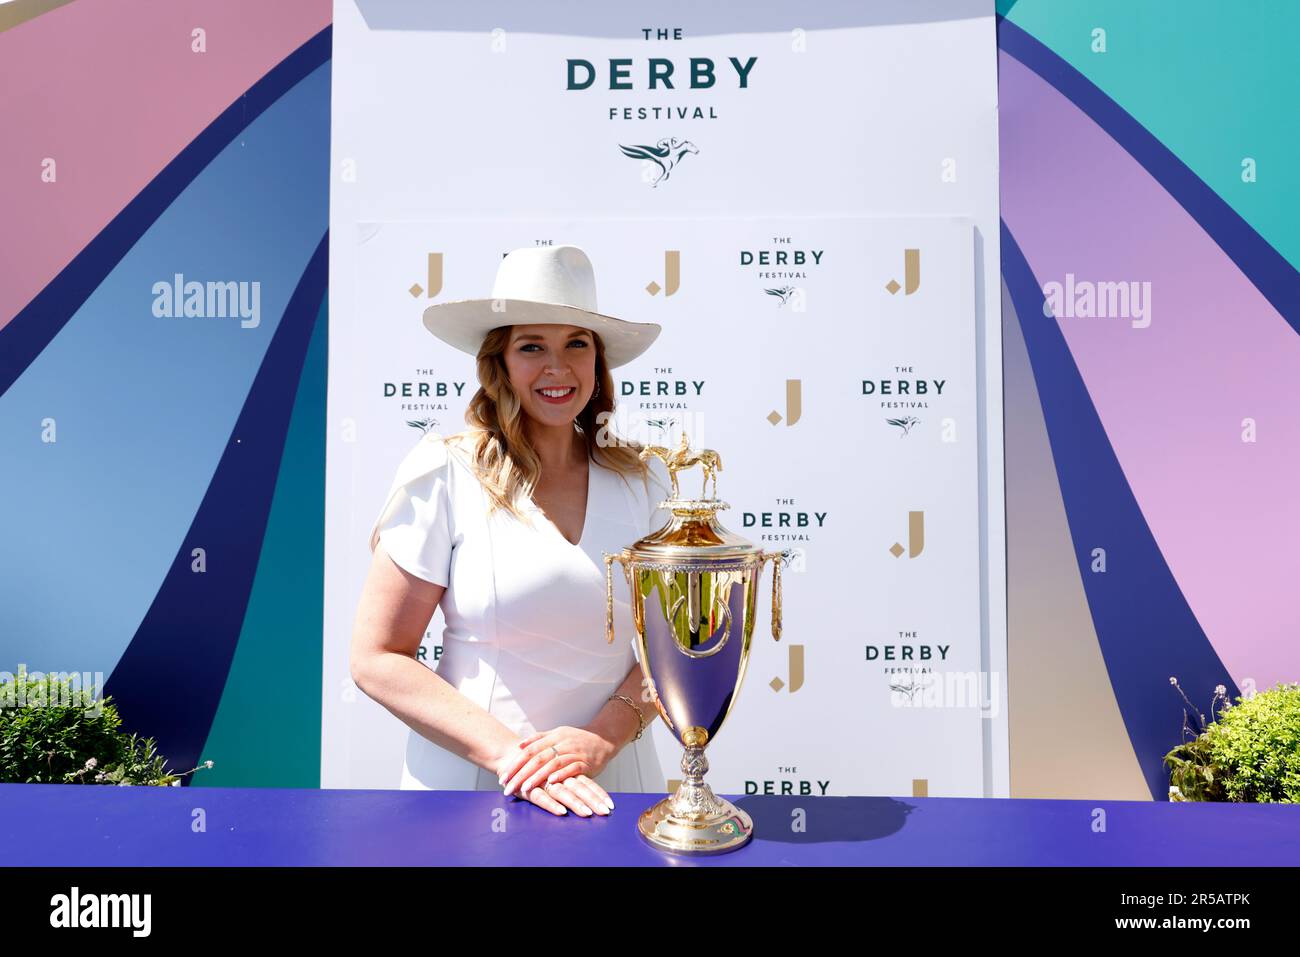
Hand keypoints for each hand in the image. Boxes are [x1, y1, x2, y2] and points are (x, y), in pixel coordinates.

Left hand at [496, 726, 615, 808]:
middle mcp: (563, 743)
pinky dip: (562, 774)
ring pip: (552, 764)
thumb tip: (520, 746)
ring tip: (524, 788)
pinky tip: (551, 782)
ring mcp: (575, 753)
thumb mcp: (558, 734)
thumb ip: (539, 739)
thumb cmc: (578, 739)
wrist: (604, 738)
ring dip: (537, 777)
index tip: (503, 777)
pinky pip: (572, 769)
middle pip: (538, 758)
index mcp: (554, 737)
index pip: (530, 750)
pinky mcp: (587, 763)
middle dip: (521, 774)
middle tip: (508, 787)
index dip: (515, 764)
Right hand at [510, 774, 614, 817]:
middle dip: (593, 801)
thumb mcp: (557, 769)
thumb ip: (572, 778)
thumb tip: (591, 795)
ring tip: (587, 814)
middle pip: (579, 788)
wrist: (511, 756)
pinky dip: (552, 804)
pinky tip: (562, 812)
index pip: (587, 782)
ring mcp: (544, 780)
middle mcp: (558, 774)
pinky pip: (542, 797)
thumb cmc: (538, 765)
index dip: (598, 793)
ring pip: (563, 792)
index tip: (610, 806)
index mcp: (567, 769)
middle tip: (604, 813)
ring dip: (576, 803)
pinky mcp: (529, 787)